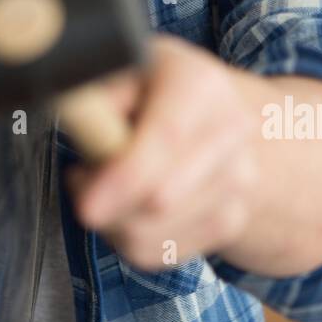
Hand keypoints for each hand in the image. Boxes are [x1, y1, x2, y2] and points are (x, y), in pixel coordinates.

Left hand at [64, 35, 260, 272]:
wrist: (217, 112)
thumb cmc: (154, 88)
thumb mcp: (122, 68)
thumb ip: (98, 92)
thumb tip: (83, 121)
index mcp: (200, 84)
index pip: (166, 140)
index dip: (123, 179)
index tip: (87, 206)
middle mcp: (230, 131)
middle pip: (163, 199)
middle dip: (108, 204)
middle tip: (82, 177)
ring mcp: (239, 180)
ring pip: (156, 234)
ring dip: (114, 222)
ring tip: (104, 188)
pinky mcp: (230, 220)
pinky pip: (163, 253)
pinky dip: (132, 240)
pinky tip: (127, 209)